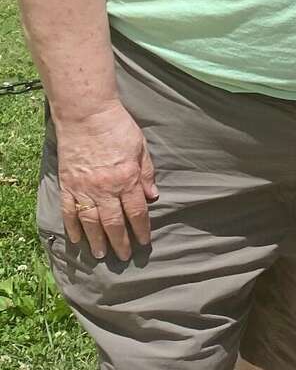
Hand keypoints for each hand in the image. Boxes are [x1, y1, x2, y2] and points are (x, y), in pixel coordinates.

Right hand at [54, 100, 157, 260]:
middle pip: (114, 223)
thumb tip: (152, 196)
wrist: (86, 113)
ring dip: (97, 240)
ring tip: (102, 254)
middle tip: (124, 256)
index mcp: (126, 178)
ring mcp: (84, 188)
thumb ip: (146, 173)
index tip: (144, 241)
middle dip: (121, 242)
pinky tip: (77, 238)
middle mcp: (105, 188)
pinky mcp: (68, 184)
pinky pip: (69, 211)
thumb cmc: (117, 126)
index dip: (141, 229)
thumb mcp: (140, 146)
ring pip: (90, 222)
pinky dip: (72, 227)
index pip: (136, 212)